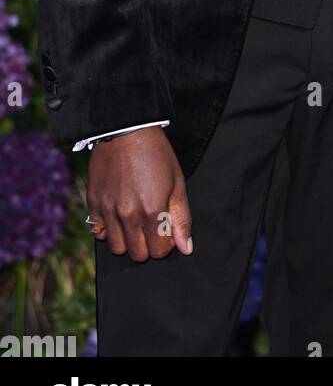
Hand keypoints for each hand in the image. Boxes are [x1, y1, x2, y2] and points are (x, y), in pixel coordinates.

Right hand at [86, 127, 191, 260]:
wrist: (127, 130)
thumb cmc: (157, 154)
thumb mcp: (177, 183)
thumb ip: (181, 218)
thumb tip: (186, 248)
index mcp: (152, 211)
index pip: (159, 251)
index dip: (166, 242)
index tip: (166, 227)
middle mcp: (128, 216)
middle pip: (138, 255)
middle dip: (148, 245)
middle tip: (151, 224)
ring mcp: (108, 211)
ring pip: (117, 248)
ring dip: (128, 239)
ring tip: (134, 219)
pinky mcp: (93, 204)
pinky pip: (97, 233)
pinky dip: (107, 229)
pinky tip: (117, 213)